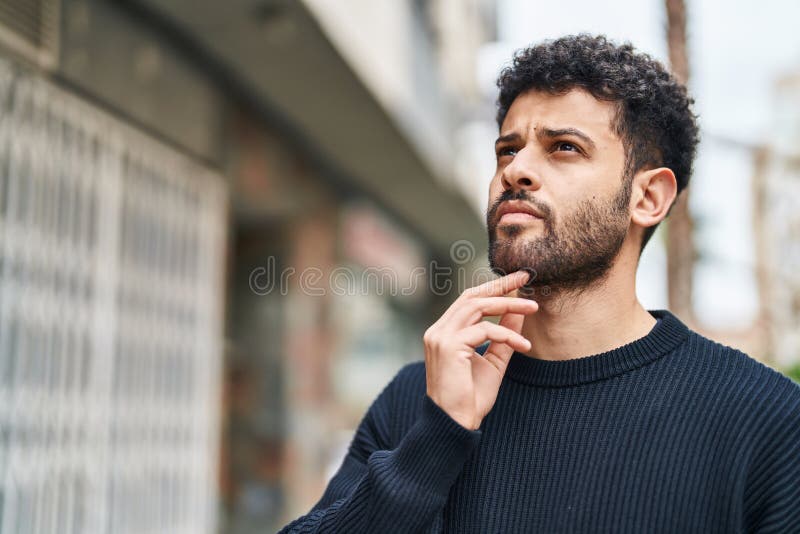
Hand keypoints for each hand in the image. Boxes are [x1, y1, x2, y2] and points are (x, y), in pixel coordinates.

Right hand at [423, 271, 537, 429]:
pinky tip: (524, 347)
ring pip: (477, 307)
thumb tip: (519, 311)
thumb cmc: (471, 397)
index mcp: (445, 332)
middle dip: (501, 285)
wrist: (455, 424)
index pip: (469, 300)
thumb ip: (504, 336)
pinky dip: (507, 335)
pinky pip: (484, 330)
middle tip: (527, 278)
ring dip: (508, 304)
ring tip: (533, 307)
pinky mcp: (449, 347)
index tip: (518, 279)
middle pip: (472, 296)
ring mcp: (440, 337)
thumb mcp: (493, 361)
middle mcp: (438, 330)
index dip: (493, 287)